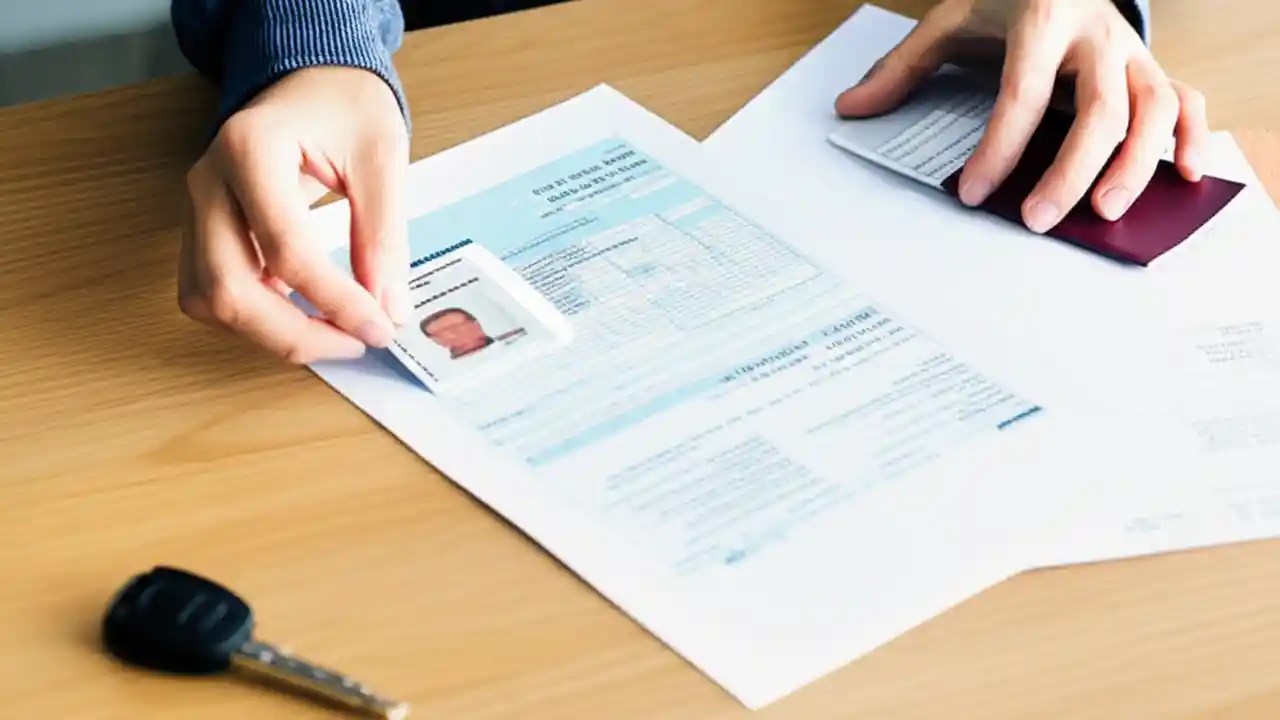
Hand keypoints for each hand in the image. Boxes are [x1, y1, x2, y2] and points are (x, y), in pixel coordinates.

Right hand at [179, 66, 409, 363]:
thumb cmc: (343, 105)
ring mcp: (196, 208)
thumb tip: (389, 310)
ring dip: (271, 333)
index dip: (335, 302)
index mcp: (250, 149)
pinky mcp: (201, 230)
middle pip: (228, 290)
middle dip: (295, 336)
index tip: (379, 328)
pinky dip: (255, 318)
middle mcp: (208, 181)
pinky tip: (305, 315)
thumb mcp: (382, 156)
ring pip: (211, 301)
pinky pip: (212, 293)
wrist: (310, 78)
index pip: (287, 251)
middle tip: (355, 342)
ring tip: (335, 333)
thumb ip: (385, 235)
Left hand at [835, 0, 1209, 232]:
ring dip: (1136, 163)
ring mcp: (1132, 53)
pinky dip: (1193, 137)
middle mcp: (1096, 35)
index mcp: (1043, 17)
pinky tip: (1183, 176)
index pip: (1021, 93)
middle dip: (1071, 169)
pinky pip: (1187, 101)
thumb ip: (901, 68)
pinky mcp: (1152, 68)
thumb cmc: (1007, 0)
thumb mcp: (950, 21)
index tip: (972, 192)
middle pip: (1100, 107)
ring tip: (1106, 212)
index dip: (999, 147)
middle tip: (1038, 220)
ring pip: (1153, 108)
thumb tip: (850, 107)